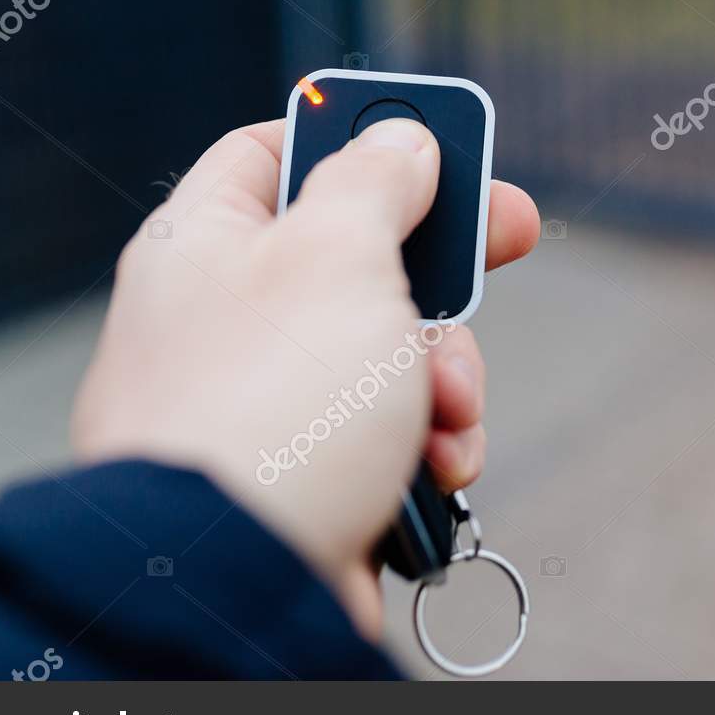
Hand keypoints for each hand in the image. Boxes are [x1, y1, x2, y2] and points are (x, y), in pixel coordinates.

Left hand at [70, 117, 538, 638]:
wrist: (236, 581)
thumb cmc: (272, 405)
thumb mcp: (337, 253)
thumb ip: (375, 180)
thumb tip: (400, 140)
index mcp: (205, 242)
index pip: (275, 150)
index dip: (359, 133)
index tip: (435, 140)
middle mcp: (227, 317)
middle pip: (358, 251)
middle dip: (442, 269)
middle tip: (509, 238)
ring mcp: (266, 402)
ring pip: (392, 348)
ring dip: (446, 371)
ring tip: (443, 407)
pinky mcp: (308, 475)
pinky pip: (390, 432)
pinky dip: (429, 442)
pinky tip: (436, 466)